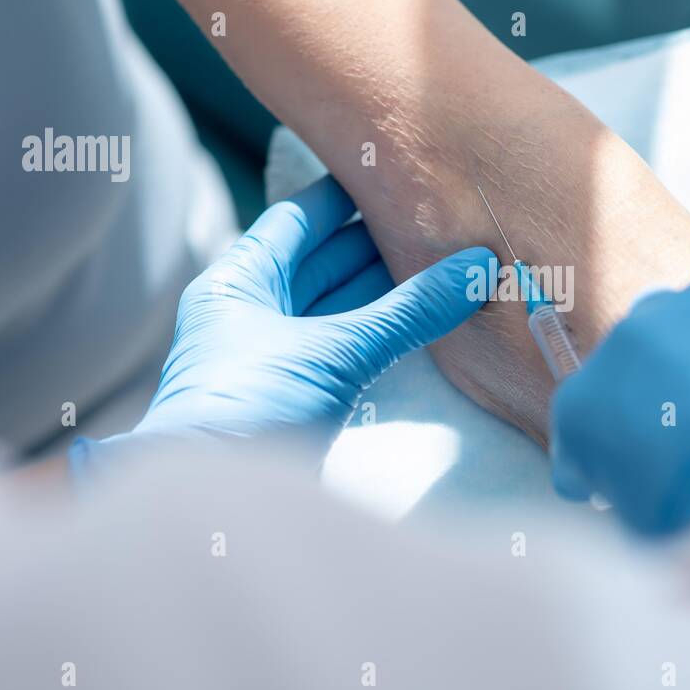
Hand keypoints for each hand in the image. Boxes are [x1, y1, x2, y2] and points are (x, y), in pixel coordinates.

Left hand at [70, 177, 493, 477]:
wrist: (212, 514)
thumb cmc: (250, 413)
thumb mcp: (334, 352)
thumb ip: (408, 312)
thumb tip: (476, 267)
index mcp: (239, 282)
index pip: (301, 218)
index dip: (352, 194)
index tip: (406, 175)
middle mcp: (252, 312)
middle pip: (326, 262)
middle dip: (383, 245)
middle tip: (445, 223)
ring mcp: (275, 356)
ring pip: (341, 308)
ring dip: (389, 293)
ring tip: (448, 267)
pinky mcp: (298, 397)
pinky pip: (348, 348)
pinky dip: (384, 334)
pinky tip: (424, 323)